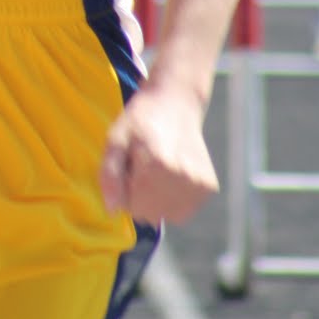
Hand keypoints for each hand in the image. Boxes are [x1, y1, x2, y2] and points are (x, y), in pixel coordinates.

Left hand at [99, 83, 218, 226]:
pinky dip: (175, 199)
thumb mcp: (115, 140)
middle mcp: (181, 177)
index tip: (129, 170)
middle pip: (152, 214)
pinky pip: (185, 210)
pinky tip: (171, 175)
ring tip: (157, 172)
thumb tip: (113, 210)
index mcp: (156, 165)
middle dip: (141, 198)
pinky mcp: (209, 186)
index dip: (126, 193)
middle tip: (143, 169)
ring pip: (169, 215)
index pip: (133, 208)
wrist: (175, 103)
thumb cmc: (139, 121)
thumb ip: (109, 175)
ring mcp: (198, 183)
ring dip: (159, 201)